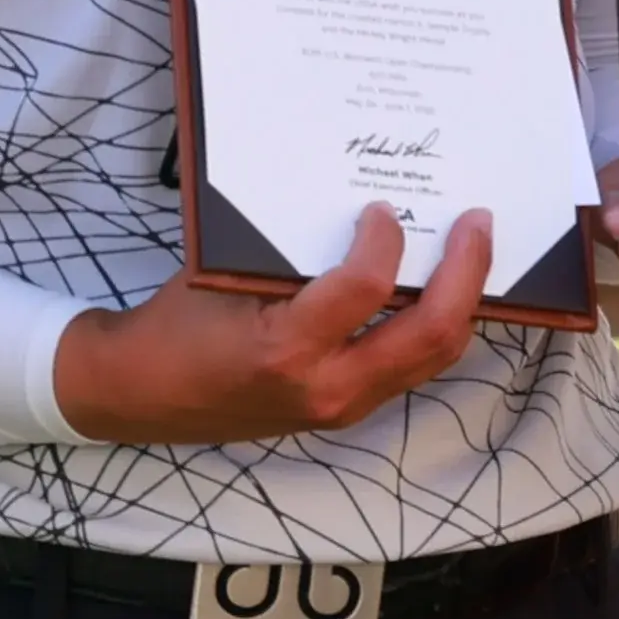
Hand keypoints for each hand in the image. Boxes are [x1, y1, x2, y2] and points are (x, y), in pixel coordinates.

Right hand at [51, 201, 495, 443]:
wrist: (142, 396)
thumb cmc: (176, 326)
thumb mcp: (225, 275)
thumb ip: (292, 253)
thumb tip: (358, 207)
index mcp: (287, 349)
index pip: (367, 289)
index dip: (386, 239)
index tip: (382, 210)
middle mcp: (327, 388)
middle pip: (432, 335)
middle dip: (468, 273)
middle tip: (477, 223)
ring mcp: (343, 407)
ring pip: (434, 357)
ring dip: (462, 303)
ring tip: (471, 253)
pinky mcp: (346, 411)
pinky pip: (411, 368)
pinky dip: (432, 326)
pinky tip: (435, 290)